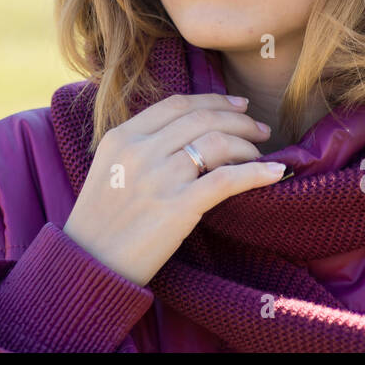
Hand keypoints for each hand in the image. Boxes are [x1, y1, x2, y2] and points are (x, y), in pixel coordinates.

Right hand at [62, 92, 285, 286]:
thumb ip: (139, 147)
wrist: (89, 264)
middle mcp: (140, 150)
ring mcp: (160, 177)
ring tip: (261, 154)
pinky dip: (257, 173)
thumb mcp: (109, 169)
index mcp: (121, 136)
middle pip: (202, 118)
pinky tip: (275, 173)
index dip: (213, 99)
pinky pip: (227, 179)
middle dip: (238, 119)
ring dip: (248, 145)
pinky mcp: (179, 207)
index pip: (177, 104)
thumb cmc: (100, 221)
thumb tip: (186, 135)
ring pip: (218, 142)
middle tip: (259, 128)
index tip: (236, 104)